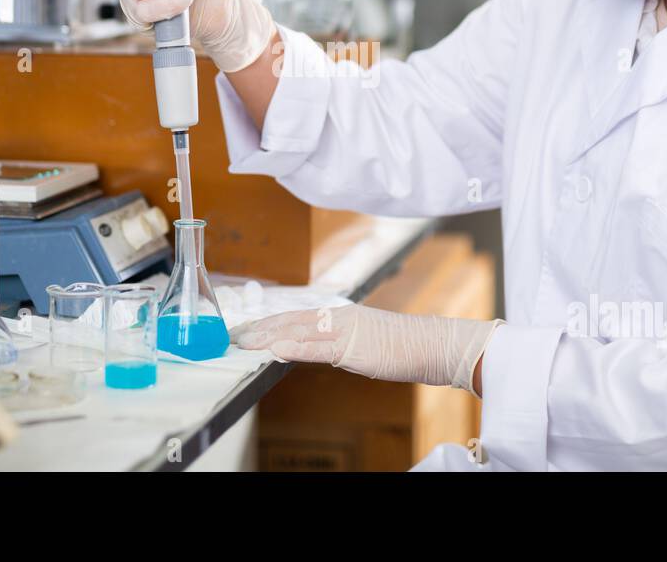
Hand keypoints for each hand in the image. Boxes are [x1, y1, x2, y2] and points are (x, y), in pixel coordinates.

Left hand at [230, 304, 501, 392]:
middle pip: (290, 319)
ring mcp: (346, 328)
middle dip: (260, 328)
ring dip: (268, 335)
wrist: (432, 344)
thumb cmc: (402, 347)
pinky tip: (275, 350)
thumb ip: (336, 344)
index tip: (246, 329)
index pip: (295, 317)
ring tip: (244, 342)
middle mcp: (338, 316)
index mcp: (340, 315)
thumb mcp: (363, 344)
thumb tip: (310, 349)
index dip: (269, 322)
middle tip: (234, 336)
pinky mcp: (354, 344)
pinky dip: (294, 347)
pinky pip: (318, 346)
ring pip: (298, 329)